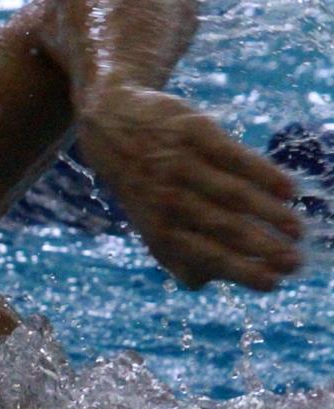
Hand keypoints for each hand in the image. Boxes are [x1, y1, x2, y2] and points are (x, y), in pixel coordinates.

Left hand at [77, 86, 303, 290]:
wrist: (111, 125)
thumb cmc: (142, 183)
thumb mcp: (146, 219)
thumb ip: (170, 250)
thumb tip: (201, 283)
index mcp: (159, 226)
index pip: (206, 254)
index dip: (241, 271)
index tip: (274, 283)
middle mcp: (169, 197)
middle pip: (224, 227)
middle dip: (263, 248)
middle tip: (295, 262)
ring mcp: (181, 164)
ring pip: (233, 193)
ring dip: (270, 214)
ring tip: (297, 229)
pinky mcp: (193, 132)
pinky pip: (233, 156)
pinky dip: (263, 173)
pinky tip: (289, 190)